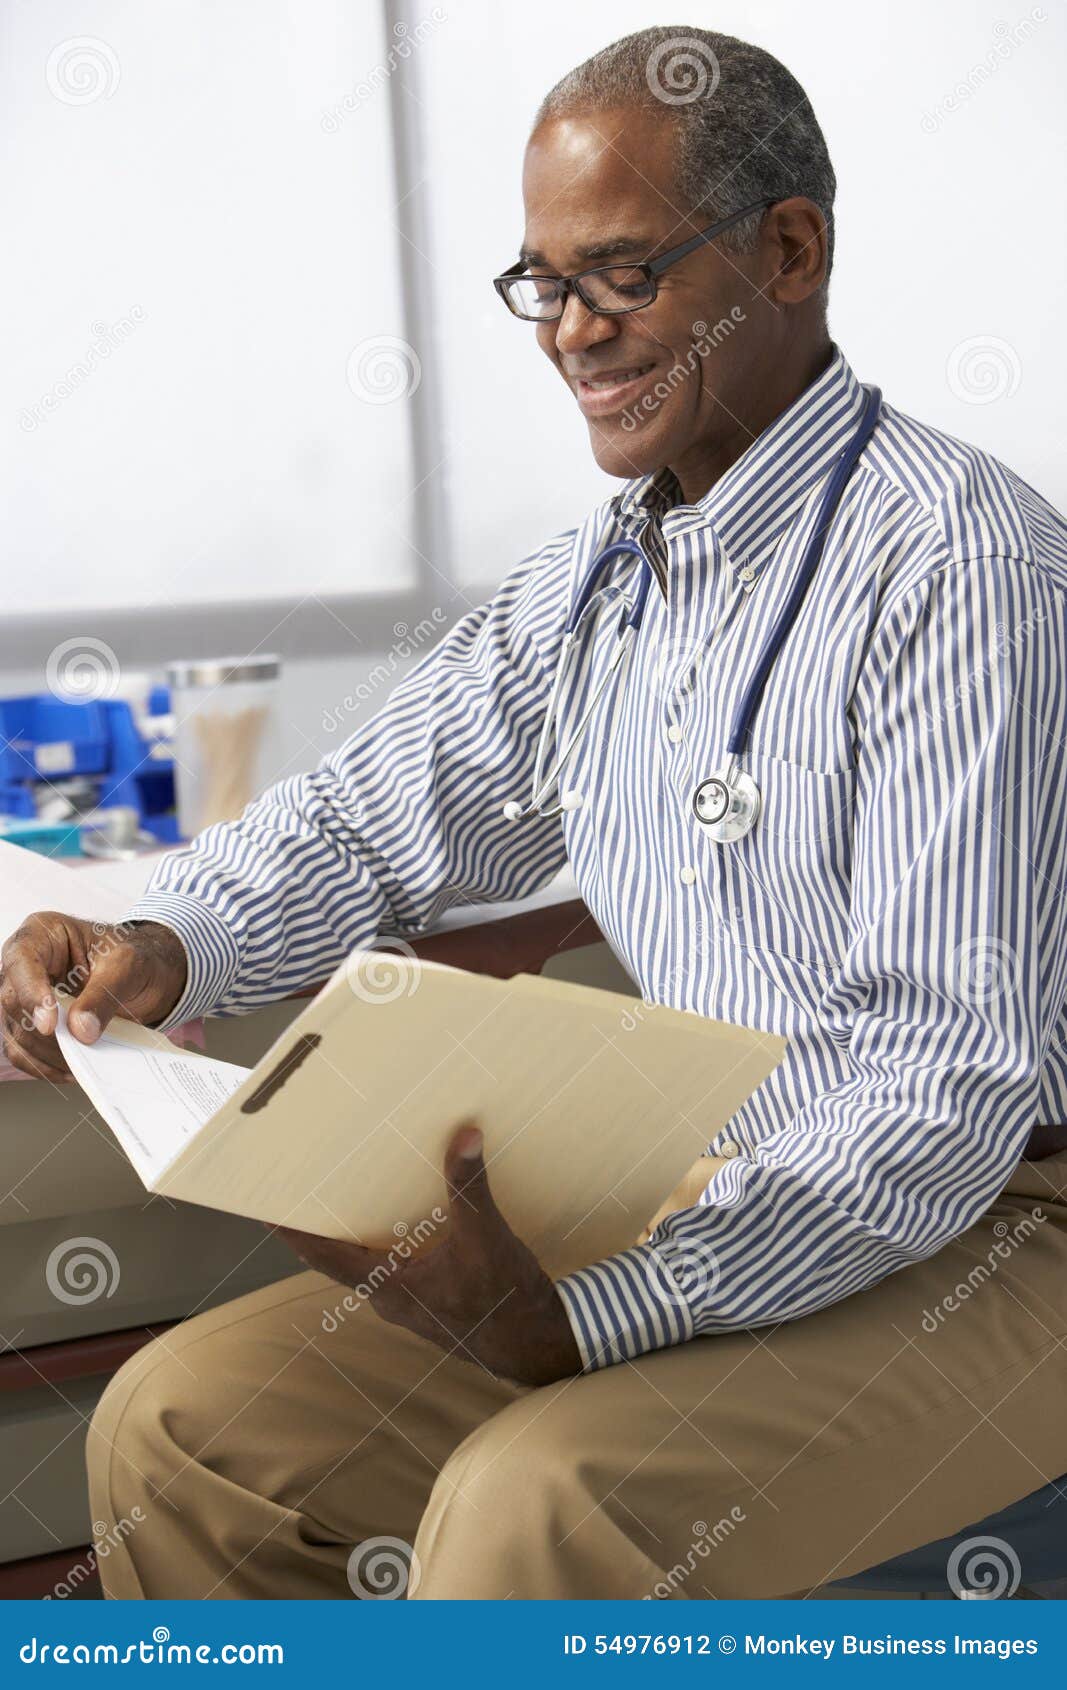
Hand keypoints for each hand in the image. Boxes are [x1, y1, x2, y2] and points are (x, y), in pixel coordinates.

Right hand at [0, 913, 187, 1081]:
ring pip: (15, 1030)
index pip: (22, 961)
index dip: (32, 992)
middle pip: (13, 1000)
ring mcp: (25, 995)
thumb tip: (79, 1029)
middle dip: (43, 1032)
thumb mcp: (129, 966)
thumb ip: (103, 994)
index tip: (49, 1023)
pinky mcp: (31, 1023)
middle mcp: (26, 963)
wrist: (149, 977)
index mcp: (44, 933)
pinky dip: (44, 1065)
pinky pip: (23, 1050)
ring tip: (79, 1064)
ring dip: (45, 1053)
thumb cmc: (136, 959)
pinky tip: (71, 1070)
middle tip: (77, 1048)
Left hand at [278, 1124, 581, 1385]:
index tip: (263, 1208)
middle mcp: (391, 1298)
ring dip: (358, 1232)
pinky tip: (405, 1218)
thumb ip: (469, 1187)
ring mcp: (410, 1303)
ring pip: (369, 1262)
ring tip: (348, 1191)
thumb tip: (464, 1136)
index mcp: (391, 1286)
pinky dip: (389, 1241)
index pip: (325, 1257)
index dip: (293, 1232)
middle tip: (304, 1185)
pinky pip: (395, 1266)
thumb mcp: (487, 1238)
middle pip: (340, 1257)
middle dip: (323, 1223)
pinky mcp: (430, 1300)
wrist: (538, 1347)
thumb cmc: (505, 1301)